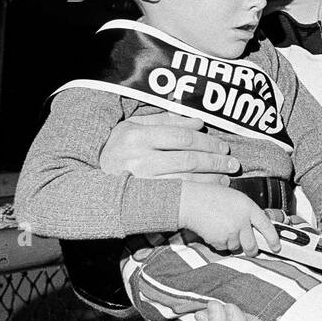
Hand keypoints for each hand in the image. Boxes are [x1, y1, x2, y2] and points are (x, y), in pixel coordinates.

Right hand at [100, 111, 238, 184]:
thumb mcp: (134, 126)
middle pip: (187, 159)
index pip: (181, 137)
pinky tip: (211, 190)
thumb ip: (166, 121)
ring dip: (211, 179)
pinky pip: (178, 196)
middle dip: (215, 161)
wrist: (89, 178)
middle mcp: (138, 159)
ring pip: (185, 180)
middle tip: (232, 162)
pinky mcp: (143, 199)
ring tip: (226, 177)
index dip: (207, 141)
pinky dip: (199, 193)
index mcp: (136, 136)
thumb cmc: (118, 147)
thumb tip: (198, 122)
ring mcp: (141, 182)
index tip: (223, 146)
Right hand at [179, 184, 280, 255]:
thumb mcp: (235, 198)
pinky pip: (223, 248)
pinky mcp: (219, 241)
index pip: (266, 226)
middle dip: (252, 250)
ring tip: (223, 229)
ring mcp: (231, 233)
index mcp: (248, 208)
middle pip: (252, 245)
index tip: (277, 247)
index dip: (273, 239)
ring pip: (236, 247)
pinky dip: (220, 243)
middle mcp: (242, 222)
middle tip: (251, 250)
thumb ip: (247, 211)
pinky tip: (214, 231)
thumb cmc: (210, 196)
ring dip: (232, 243)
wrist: (191, 202)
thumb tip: (254, 225)